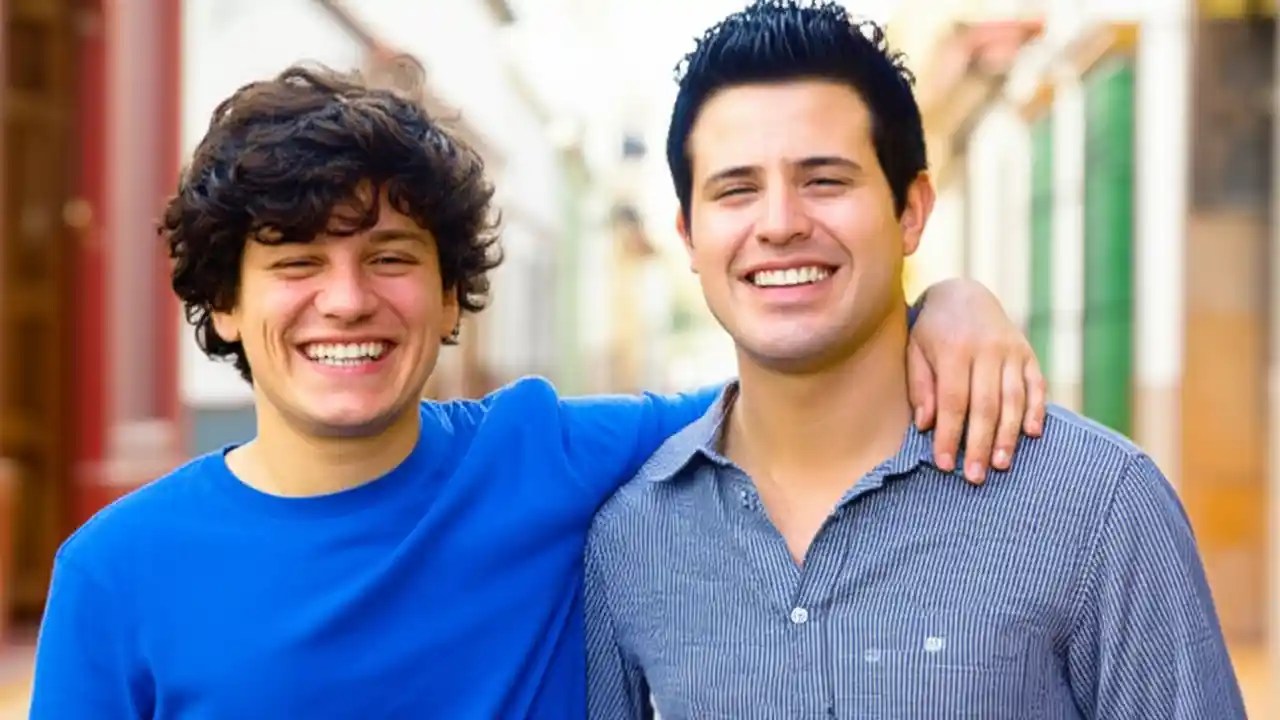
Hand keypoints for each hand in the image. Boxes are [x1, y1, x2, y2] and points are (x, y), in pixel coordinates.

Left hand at [906, 278, 1046, 483]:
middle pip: (985, 406)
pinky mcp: (1028, 354)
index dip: (950, 435)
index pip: (953, 402)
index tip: (945, 464)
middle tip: (975, 476)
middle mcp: (986, 350)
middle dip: (980, 444)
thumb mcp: (915, 350)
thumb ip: (921, 386)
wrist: (964, 294)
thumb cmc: (933, 331)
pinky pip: (1036, 385)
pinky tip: (1032, 434)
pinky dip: (1036, 410)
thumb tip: (926, 424)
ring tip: (1001, 465)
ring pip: (1013, 399)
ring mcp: (1011, 351)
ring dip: (1008, 435)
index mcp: (954, 350)